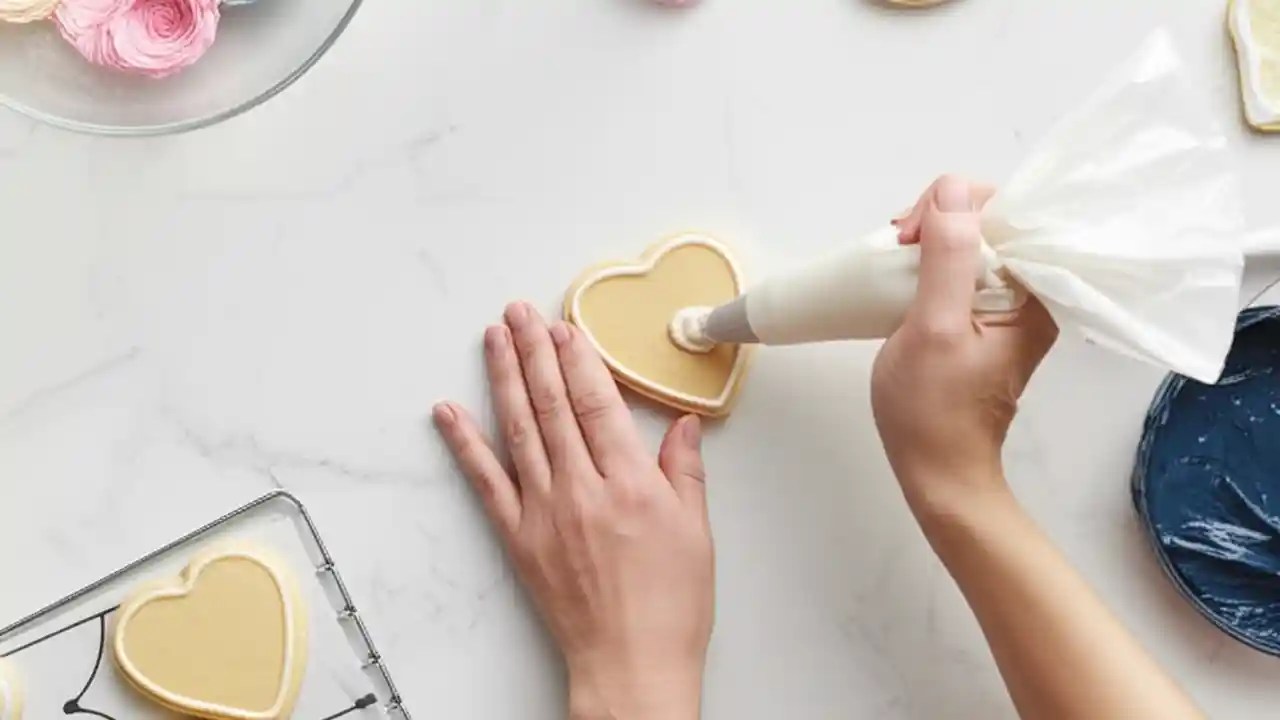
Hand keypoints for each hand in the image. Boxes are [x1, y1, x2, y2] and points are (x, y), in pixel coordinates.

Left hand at [434, 302, 712, 719]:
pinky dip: (465, 444)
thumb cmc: (669, 606)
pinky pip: (486, 482)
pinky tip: (449, 412)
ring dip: (504, 379)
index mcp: (629, 484)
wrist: (629, 663)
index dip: (578, 359)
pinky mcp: (519, 538)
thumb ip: (684, 471)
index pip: (596, 404)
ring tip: (493, 339)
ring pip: (519, 430)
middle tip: (520, 313)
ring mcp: (544, 512)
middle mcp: (581, 490)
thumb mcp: (695, 531)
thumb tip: (683, 424)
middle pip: (552, 405)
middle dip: (535, 352)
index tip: (565, 327)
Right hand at [872, 176, 1057, 512]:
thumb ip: (947, 258)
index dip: (952, 208)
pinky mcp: (982, 321)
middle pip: (986, 223)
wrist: (938, 472)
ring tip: (894, 265)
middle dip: (937, 222)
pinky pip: (959, 272)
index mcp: (1032, 292)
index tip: (908, 236)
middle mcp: (1028, 294)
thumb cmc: (933, 410)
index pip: (1004, 212)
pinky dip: (929, 267)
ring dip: (928, 244)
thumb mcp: (934, 328)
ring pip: (968, 246)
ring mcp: (1006, 308)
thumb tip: (952, 189)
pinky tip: (904, 280)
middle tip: (896, 248)